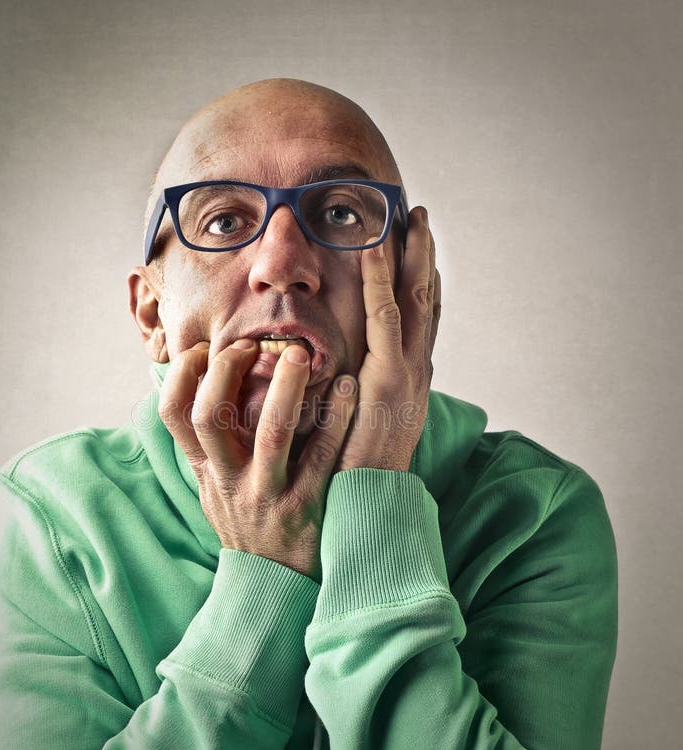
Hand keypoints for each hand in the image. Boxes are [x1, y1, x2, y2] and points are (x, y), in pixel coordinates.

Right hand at [158, 339, 358, 579]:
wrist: (275, 586)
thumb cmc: (248, 526)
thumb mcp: (216, 491)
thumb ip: (208, 449)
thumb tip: (199, 391)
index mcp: (207, 471)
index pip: (175, 416)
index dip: (182, 375)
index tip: (202, 348)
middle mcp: (230, 482)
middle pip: (212, 417)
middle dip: (228, 371)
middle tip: (252, 344)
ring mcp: (268, 496)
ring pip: (271, 433)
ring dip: (285, 387)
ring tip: (299, 354)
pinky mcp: (309, 507)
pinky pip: (323, 456)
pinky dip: (336, 418)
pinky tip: (348, 386)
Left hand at [336, 207, 440, 472]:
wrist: (370, 505)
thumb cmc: (359, 469)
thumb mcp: (367, 425)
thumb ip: (362, 395)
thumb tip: (347, 373)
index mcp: (410, 380)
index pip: (421, 322)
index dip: (424, 282)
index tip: (420, 250)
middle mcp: (417, 371)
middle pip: (426, 303)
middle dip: (424, 259)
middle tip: (420, 219)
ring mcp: (407, 373)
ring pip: (414, 302)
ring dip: (413, 257)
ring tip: (411, 219)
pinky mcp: (389, 379)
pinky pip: (385, 318)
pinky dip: (382, 281)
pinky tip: (376, 250)